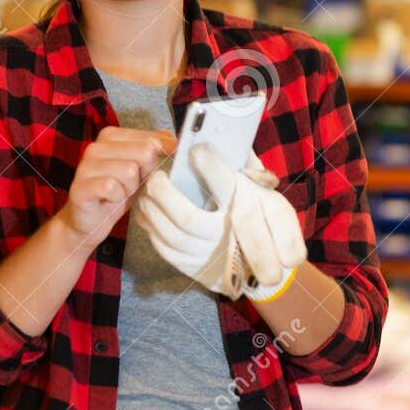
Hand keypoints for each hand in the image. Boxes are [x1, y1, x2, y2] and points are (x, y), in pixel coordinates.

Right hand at [58, 126, 174, 247]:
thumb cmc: (115, 195)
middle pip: (143, 152)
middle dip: (145, 174)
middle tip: (132, 186)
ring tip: (118, 194)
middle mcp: (96, 147)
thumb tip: (172, 138)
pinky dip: (117, 198)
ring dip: (129, 189)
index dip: (162, 154)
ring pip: (129, 171)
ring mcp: (85, 165)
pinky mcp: (80, 186)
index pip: (149, 138)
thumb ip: (153, 151)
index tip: (166, 161)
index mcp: (110, 137)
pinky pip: (112, 187)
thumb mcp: (140, 171)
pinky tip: (108, 200)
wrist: (89, 222)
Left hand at [137, 145, 304, 298]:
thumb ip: (244, 170)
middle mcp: (227, 238)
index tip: (197, 150)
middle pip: (189, 218)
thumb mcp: (261, 192)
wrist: (260, 265)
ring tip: (148, 192)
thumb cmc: (255, 219)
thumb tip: (225, 141)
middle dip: (165, 194)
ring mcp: (209, 257)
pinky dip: (152, 229)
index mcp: (247, 213)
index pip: (228, 188)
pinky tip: (149, 212)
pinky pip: (165, 250)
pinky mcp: (194, 268)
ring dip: (153, 210)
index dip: (212, 167)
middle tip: (157, 176)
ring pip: (172, 235)